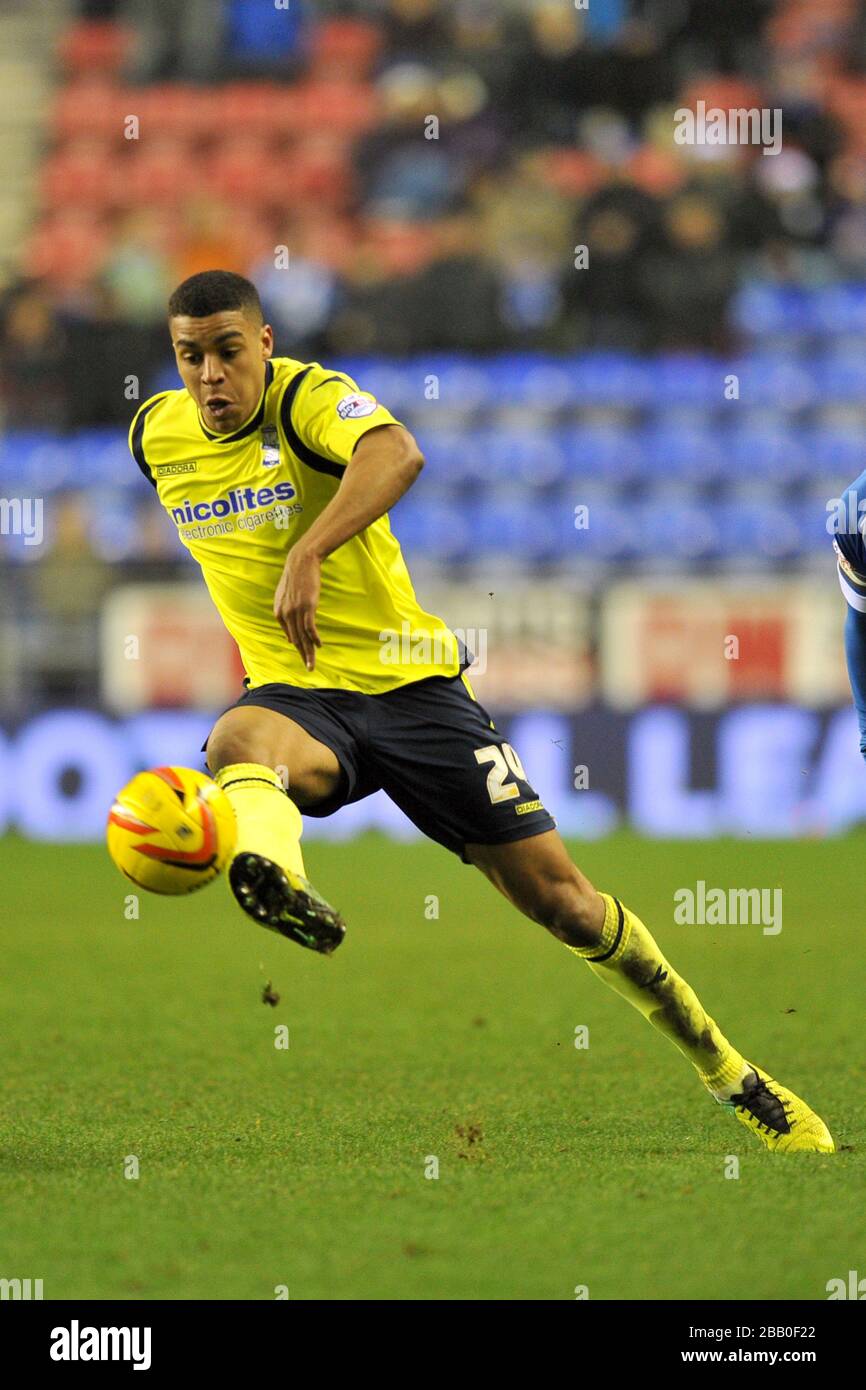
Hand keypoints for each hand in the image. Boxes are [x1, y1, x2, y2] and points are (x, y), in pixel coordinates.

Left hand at [273, 543, 321, 670]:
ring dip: (308, 652)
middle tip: (309, 668)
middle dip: (303, 655)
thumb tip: (289, 636)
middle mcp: (285, 614)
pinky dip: (314, 638)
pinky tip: (319, 646)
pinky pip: (310, 628)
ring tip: (312, 664)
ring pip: (302, 637)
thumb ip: (285, 614)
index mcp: (279, 612)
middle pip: (295, 639)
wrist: (301, 561)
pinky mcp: (307, 607)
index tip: (305, 655)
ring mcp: (296, 611)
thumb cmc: (296, 578)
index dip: (297, 646)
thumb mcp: (286, 596)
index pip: (289, 635)